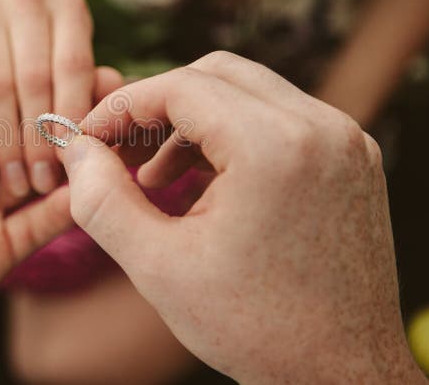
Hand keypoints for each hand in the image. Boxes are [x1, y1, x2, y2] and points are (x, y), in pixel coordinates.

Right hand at [0, 0, 95, 197]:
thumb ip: (93, 96)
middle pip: (34, 75)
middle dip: (39, 136)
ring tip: (16, 179)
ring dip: (7, 137)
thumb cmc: (43, 79)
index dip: (71, 116)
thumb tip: (117, 108)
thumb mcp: (71, 83)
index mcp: (69, 9)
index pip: (73, 66)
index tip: (70, 160)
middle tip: (42, 182)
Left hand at [0, 13, 75, 383]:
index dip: (11, 62)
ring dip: (76, 145)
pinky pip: (46, 221)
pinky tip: (108, 176)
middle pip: (18, 118)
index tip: (53, 38)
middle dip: (57, 100)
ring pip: (41, 165)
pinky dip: (77, 199)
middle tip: (104, 80)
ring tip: (121, 118)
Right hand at [61, 52, 426, 383]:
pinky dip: (234, 133)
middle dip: (157, 105)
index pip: (180, 86)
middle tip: (120, 149)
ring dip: (195, 118)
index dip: (122, 106)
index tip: (90, 135)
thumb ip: (101, 198)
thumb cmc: (253, 328)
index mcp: (274, 147)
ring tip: (157, 177)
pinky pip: (280, 118)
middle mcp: (320, 128)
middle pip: (215, 74)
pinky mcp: (353, 157)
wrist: (341, 373)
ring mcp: (344, 140)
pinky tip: (204, 181)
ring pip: (249, 91)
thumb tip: (75, 148)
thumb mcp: (157, 266)